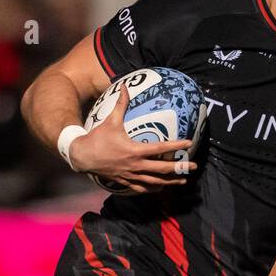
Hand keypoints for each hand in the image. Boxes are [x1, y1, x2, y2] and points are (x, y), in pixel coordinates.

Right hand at [71, 83, 196, 192]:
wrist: (82, 157)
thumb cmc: (97, 138)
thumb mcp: (110, 120)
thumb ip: (121, 104)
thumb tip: (125, 86)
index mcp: (134, 150)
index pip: (161, 148)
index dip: (176, 146)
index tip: (189, 143)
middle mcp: (135, 165)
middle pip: (163, 169)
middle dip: (180, 168)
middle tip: (194, 166)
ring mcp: (131, 175)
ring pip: (155, 182)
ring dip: (171, 182)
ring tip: (183, 181)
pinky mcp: (125, 182)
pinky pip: (143, 188)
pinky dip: (154, 189)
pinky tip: (162, 188)